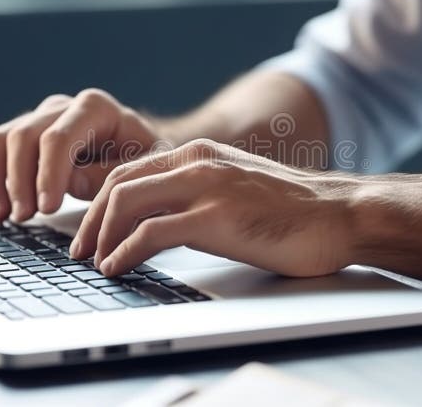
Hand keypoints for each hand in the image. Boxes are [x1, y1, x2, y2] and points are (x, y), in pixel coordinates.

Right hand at [0, 89, 159, 221]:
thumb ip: (107, 175)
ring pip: (3, 140)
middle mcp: (63, 106)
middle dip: (20, 180)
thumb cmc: (144, 162)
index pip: (60, 138)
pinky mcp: (26, 135)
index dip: (48, 174)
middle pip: (25, 136)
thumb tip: (69, 183)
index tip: (47, 209)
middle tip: (25, 217)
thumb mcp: (140, 171)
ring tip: (6, 216)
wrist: (141, 152)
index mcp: (95, 108)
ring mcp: (41, 117)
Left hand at [69, 139, 356, 277]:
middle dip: (91, 220)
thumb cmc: (293, 210)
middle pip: (119, 184)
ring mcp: (206, 186)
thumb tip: (163, 221)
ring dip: (101, 236)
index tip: (92, 230)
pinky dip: (125, 252)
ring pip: (126, 202)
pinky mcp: (216, 217)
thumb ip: (200, 194)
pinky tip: (118, 266)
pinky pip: (151, 233)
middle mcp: (197, 162)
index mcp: (200, 154)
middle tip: (80, 249)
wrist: (341, 213)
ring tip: (94, 262)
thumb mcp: (236, 188)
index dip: (101, 202)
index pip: (130, 171)